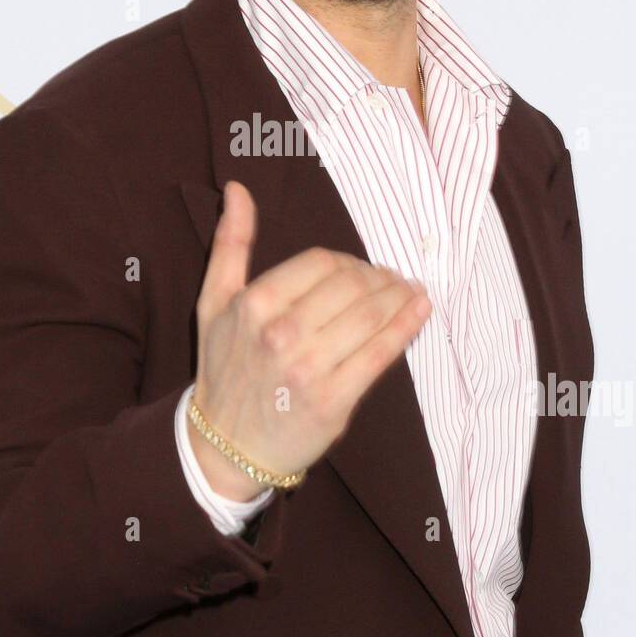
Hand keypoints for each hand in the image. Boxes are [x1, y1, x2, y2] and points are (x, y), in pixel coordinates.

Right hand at [190, 179, 431, 499]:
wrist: (224, 447)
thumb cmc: (223, 369)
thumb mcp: (213, 303)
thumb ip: (230, 244)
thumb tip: (239, 189)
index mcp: (253, 305)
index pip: (321, 263)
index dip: (349, 262)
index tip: (361, 270)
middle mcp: (280, 335)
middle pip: (351, 285)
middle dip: (380, 277)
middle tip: (394, 280)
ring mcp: (308, 370)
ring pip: (370, 316)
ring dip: (400, 296)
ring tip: (411, 292)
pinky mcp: (333, 402)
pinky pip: (380, 354)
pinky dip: (407, 326)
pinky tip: (421, 310)